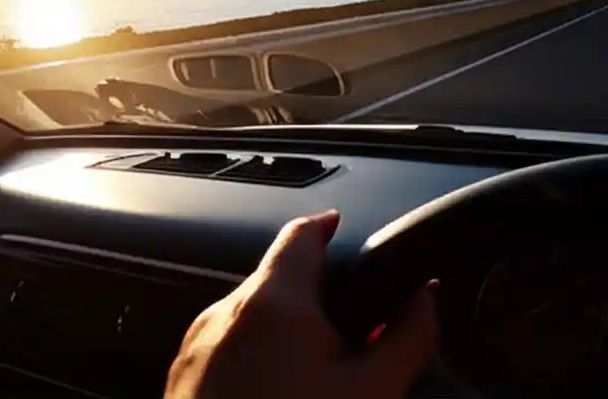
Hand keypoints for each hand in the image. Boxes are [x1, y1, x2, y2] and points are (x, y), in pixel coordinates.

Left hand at [165, 210, 436, 398]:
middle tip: (355, 337)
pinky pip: (229, 353)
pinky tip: (284, 398)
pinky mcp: (181, 385)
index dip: (329, 225)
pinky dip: (261, 361)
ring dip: (288, 335)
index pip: (302, 234)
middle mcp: (223, 316)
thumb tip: (426, 300)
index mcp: (272, 302)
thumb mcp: (373, 393)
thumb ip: (410, 337)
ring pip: (253, 321)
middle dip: (318, 301)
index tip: (342, 226)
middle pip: (280, 282)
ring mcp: (195, 352)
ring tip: (320, 380)